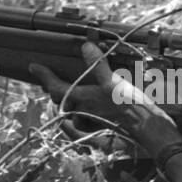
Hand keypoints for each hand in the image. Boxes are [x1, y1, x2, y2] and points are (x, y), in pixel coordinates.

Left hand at [30, 41, 181, 159]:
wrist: (148, 132)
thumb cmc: (131, 107)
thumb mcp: (114, 82)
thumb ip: (98, 65)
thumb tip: (86, 46)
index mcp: (82, 100)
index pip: (56, 87)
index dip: (44, 75)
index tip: (33, 66)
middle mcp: (82, 114)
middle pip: (61, 101)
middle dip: (54, 90)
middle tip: (50, 79)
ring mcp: (89, 126)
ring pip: (69, 114)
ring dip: (67, 104)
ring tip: (67, 95)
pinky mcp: (98, 135)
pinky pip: (79, 128)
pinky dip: (75, 121)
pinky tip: (79, 117)